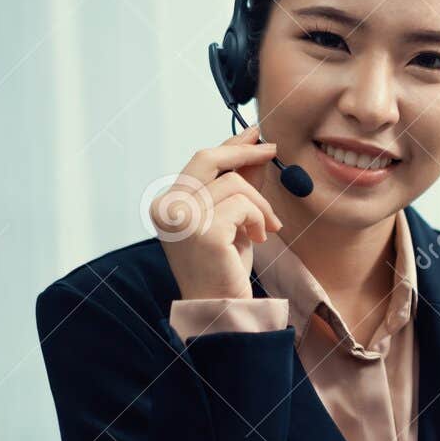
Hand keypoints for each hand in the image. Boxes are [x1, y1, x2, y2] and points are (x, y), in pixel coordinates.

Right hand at [152, 124, 284, 300]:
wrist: (223, 307)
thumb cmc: (224, 266)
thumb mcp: (232, 218)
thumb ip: (239, 184)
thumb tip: (256, 147)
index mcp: (166, 204)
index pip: (200, 161)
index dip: (229, 145)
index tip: (254, 133)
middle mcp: (167, 208)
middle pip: (209, 159)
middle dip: (245, 151)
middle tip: (273, 150)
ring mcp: (182, 220)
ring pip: (234, 184)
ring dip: (260, 203)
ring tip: (267, 226)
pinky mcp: (204, 232)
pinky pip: (243, 205)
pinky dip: (259, 218)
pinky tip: (259, 237)